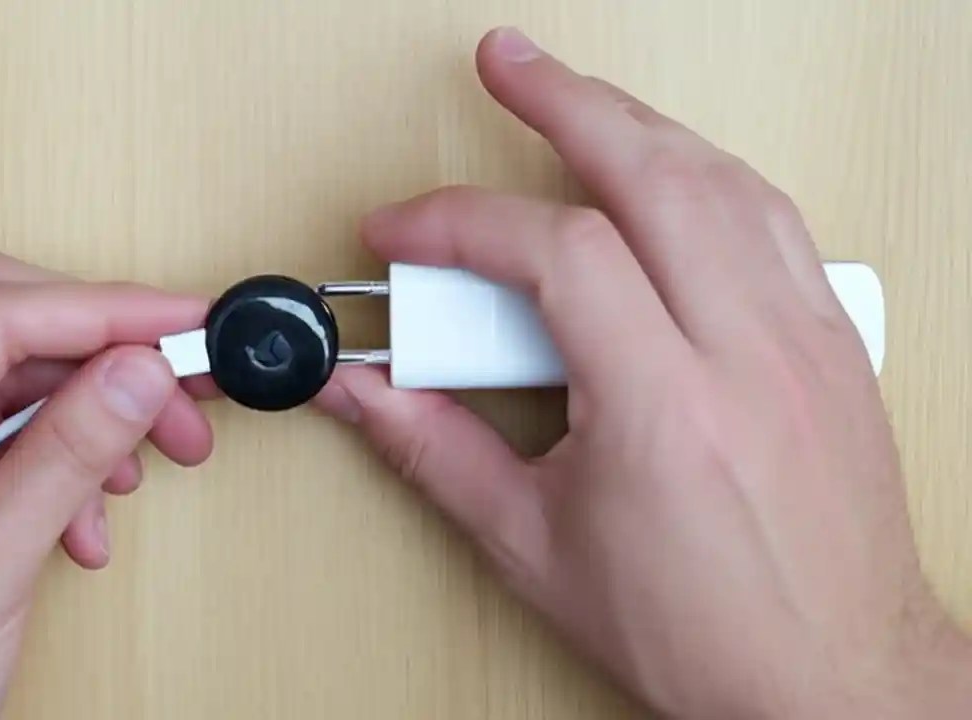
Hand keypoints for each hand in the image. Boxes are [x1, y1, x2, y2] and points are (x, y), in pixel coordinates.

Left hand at [0, 253, 213, 719]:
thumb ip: (68, 452)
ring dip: (87, 411)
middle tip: (181, 383)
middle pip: (1, 324)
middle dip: (100, 349)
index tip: (187, 320)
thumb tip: (141, 367)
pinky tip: (89, 520)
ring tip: (146, 463)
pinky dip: (59, 460)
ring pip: (6, 380)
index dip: (106, 309)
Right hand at [319, 28, 971, 718]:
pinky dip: (709, 176)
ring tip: (580, 102)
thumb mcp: (534, 547)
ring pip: (725, 182)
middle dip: (565, 102)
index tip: (401, 233)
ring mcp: (805, 342)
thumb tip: (363, 394)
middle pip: (653, 174)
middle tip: (508, 63)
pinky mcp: (834, 347)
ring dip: (641, 126)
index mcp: (664, 407)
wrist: (834, 685)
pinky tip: (673, 172)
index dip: (458, 223)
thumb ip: (433, 450)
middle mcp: (748, 355)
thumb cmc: (701, 636)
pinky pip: (775, 221)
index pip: (553, 253)